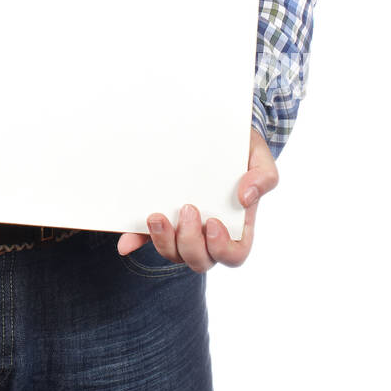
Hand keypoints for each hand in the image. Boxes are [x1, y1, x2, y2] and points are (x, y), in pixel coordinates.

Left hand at [115, 128, 278, 272]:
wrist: (215, 130)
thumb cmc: (241, 148)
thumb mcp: (259, 155)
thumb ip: (264, 176)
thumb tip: (246, 197)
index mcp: (237, 225)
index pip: (233, 254)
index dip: (222, 249)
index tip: (212, 223)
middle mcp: (209, 232)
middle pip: (200, 260)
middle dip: (190, 242)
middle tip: (186, 209)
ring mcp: (184, 226)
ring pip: (174, 253)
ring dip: (163, 241)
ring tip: (156, 215)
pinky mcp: (163, 216)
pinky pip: (148, 237)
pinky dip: (136, 241)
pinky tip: (126, 241)